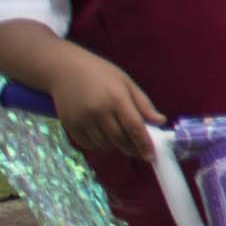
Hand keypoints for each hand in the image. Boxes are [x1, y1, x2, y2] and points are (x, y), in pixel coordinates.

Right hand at [40, 47, 163, 159]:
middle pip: (120, 139)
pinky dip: (99, 145)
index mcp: (116, 99)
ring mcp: (82, 119)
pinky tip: (103, 136)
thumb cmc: (101, 73)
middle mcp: (98, 111)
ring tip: (120, 137)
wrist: (65, 69)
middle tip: (139, 150)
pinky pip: (88, 144)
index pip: (134, 127)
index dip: (144, 144)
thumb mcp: (126, 83)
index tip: (151, 156)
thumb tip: (160, 122)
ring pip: (105, 144)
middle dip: (132, 148)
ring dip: (116, 146)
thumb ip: (143, 104)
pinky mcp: (69, 125)